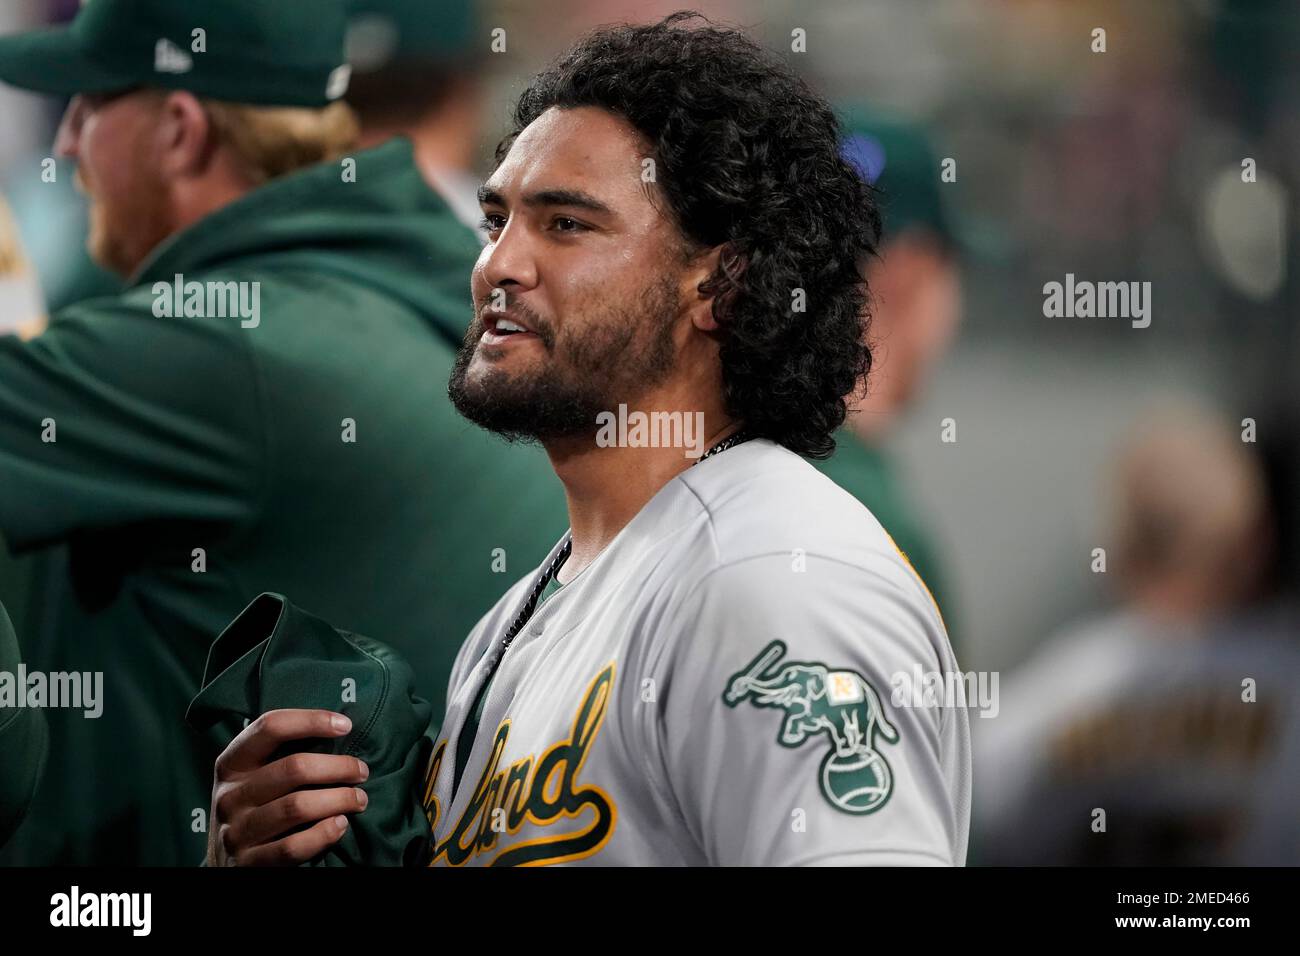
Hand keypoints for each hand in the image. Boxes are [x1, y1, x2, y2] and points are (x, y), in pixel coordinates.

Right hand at [207, 709, 369, 865]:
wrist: (225, 863)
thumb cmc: (254, 807)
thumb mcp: (253, 777)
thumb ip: (281, 755)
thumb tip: (339, 728)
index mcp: (231, 763)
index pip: (270, 727)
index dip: (311, 720)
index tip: (345, 725)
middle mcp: (230, 795)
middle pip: (294, 768)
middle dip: (338, 766)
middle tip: (362, 772)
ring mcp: (236, 831)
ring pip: (297, 807)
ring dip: (339, 800)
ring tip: (359, 800)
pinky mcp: (247, 863)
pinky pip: (292, 846)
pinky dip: (324, 834)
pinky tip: (341, 825)